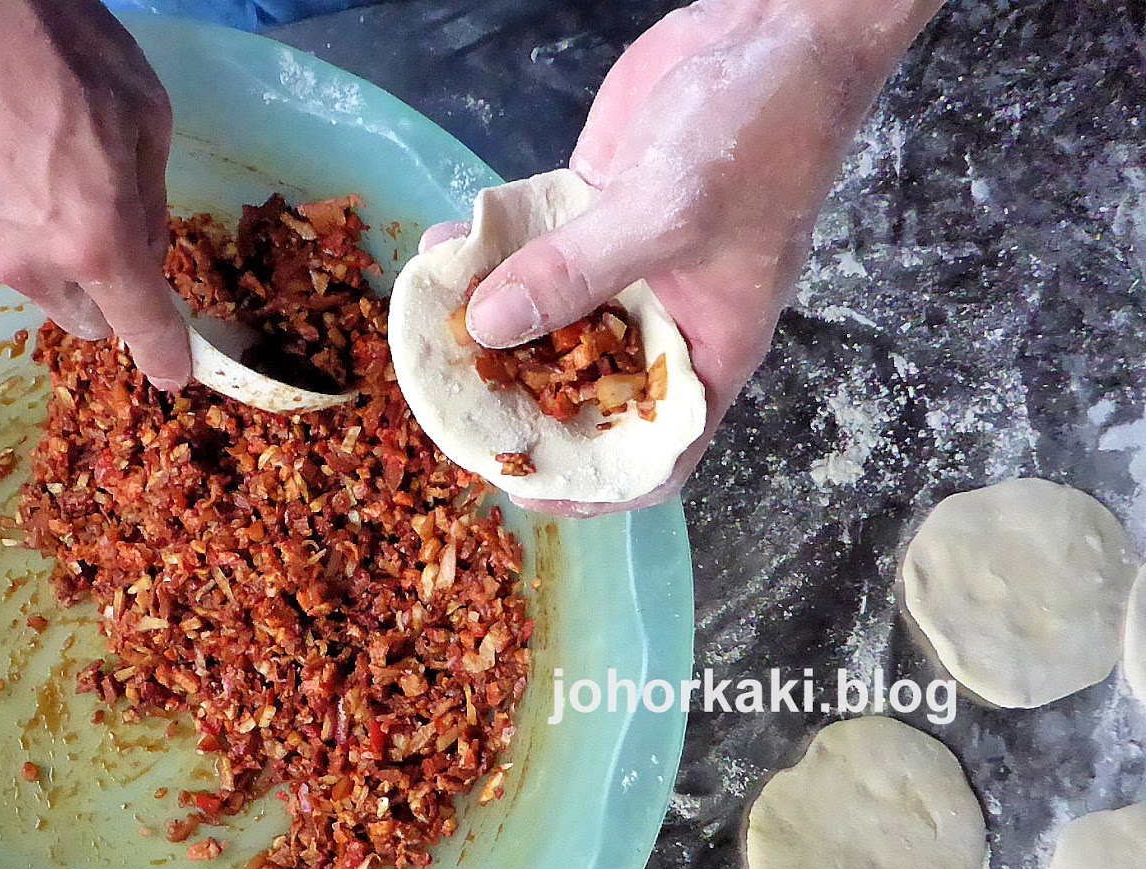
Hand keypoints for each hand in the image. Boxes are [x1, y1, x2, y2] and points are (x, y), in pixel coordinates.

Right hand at [0, 0, 190, 388]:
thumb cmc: (55, 43)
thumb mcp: (144, 112)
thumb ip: (149, 200)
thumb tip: (146, 251)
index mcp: (97, 239)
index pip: (141, 325)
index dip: (164, 354)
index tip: (173, 374)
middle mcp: (33, 266)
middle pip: (84, 317)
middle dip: (102, 288)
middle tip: (97, 223)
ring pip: (30, 283)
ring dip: (42, 253)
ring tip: (27, 172)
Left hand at [433, 0, 941, 513]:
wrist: (775, 30)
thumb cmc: (765, 133)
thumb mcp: (672, 213)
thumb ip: (578, 274)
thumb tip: (490, 327)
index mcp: (706, 353)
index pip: (653, 457)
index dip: (592, 487)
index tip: (522, 485)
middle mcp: (661, 323)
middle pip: (580, 396)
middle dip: (516, 404)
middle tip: (450, 402)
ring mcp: (622, 269)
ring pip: (544, 323)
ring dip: (488, 327)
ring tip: (428, 329)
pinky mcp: (593, 216)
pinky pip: (528, 253)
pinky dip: (487, 254)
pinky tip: (444, 243)